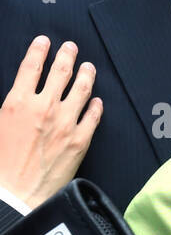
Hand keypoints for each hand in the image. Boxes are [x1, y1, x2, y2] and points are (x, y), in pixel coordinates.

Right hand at [0, 37, 101, 208]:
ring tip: (89, 66)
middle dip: (67, 56)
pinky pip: (93, 116)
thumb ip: (10, 106)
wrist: (15, 193)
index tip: (45, 42)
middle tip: (71, 47)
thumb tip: (18, 96)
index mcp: (18, 102)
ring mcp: (65, 123)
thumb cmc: (0, 162)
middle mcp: (44, 108)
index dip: (39, 50)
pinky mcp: (80, 140)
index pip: (31, 67)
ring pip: (81, 90)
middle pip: (60, 73)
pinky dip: (96, 105)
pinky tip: (97, 100)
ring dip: (86, 74)